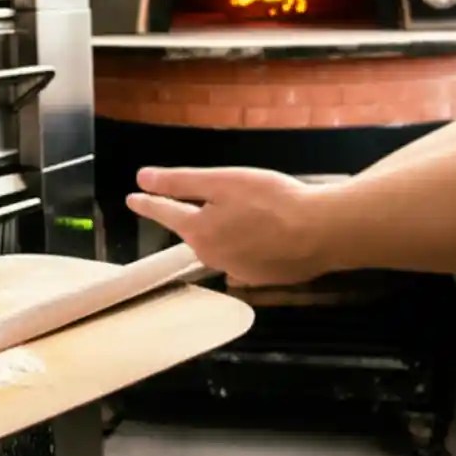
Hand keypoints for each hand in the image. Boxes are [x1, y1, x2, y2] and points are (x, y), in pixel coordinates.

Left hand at [125, 166, 329, 286]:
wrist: (322, 232)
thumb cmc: (272, 200)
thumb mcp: (222, 181)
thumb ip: (181, 182)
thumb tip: (142, 179)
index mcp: (199, 232)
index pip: (165, 213)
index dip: (148, 202)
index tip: (133, 198)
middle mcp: (213, 257)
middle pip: (194, 231)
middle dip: (193, 217)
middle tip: (198, 199)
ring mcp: (239, 271)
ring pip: (221, 245)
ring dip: (224, 230)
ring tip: (244, 212)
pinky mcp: (263, 276)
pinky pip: (246, 256)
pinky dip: (249, 243)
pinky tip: (267, 232)